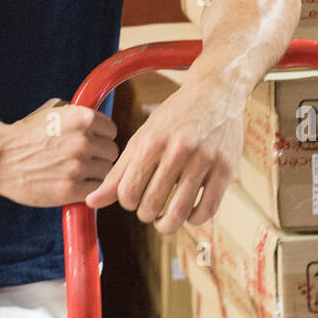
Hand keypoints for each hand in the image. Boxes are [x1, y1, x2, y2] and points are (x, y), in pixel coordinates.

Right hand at [0, 98, 118, 206]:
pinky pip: (96, 190)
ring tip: (76, 172)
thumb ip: (78, 113)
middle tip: (81, 160)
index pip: (112, 131)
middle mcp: (83, 141)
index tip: (90, 143)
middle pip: (112, 153)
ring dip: (95, 174)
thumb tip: (99, 120)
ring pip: (107, 173)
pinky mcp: (71, 190)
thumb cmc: (26, 134)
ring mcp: (78, 166)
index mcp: (82, 118)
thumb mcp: (52, 110)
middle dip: (99, 156)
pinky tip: (75, 185)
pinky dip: (88, 190)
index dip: (101, 138)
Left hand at [84, 75, 245, 232]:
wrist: (215, 93)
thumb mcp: (142, 138)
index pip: (127, 192)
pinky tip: (188, 212)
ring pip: (178, 213)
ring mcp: (203, 160)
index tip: (134, 197)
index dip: (127, 202)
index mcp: (151, 142)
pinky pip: (207, 210)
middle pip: (151, 205)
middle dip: (146, 215)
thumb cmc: (174, 118)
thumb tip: (91, 202)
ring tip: (165, 219)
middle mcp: (177, 150)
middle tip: (149, 209)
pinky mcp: (225, 169)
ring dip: (167, 224)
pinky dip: (194, 219)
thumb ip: (118, 172)